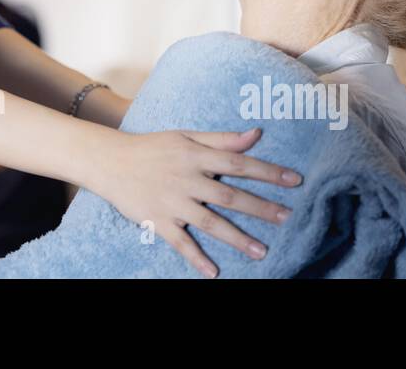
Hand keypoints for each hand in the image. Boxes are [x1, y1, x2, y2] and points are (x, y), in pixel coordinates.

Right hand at [87, 126, 300, 276]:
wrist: (110, 161)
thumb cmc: (152, 147)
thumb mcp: (186, 136)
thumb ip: (222, 139)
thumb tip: (256, 134)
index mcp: (196, 156)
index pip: (238, 163)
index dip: (267, 171)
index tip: (295, 181)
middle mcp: (187, 179)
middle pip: (229, 195)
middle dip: (260, 208)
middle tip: (287, 218)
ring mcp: (173, 202)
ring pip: (210, 222)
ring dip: (237, 238)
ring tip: (261, 252)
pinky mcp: (157, 221)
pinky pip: (180, 242)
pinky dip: (195, 258)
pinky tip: (213, 272)